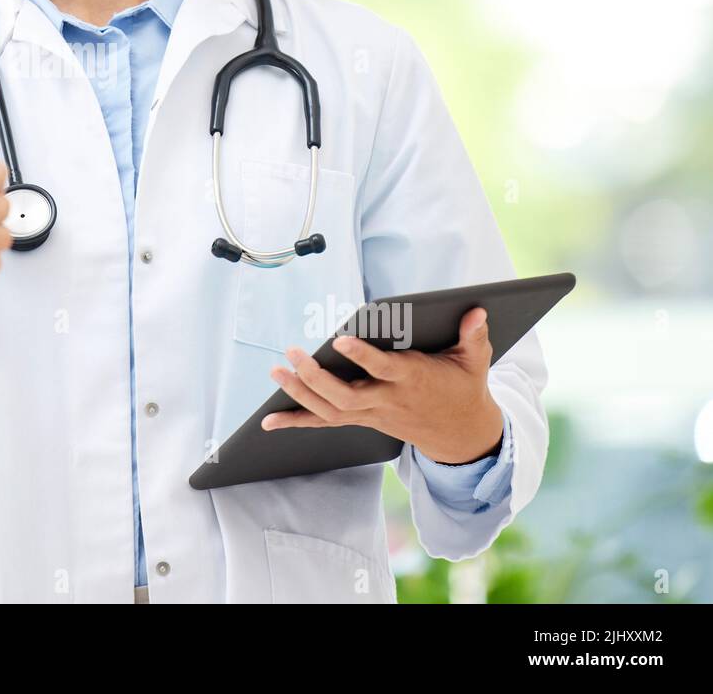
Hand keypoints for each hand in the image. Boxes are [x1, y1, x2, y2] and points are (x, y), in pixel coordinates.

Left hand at [260, 306, 505, 464]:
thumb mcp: (475, 362)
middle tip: (292, 352)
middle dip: (316, 377)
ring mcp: (371, 414)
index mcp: (411, 380)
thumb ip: (474, 336)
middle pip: (345, 396)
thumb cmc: (462, 388)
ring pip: (330, 410)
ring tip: (276, 370)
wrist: (461, 434)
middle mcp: (386, 400)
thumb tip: (477, 311)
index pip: (382, 369)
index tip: (339, 338)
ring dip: (299, 393)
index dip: (361, 356)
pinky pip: (324, 424)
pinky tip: (268, 422)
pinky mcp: (362, 420)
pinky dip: (295, 422)